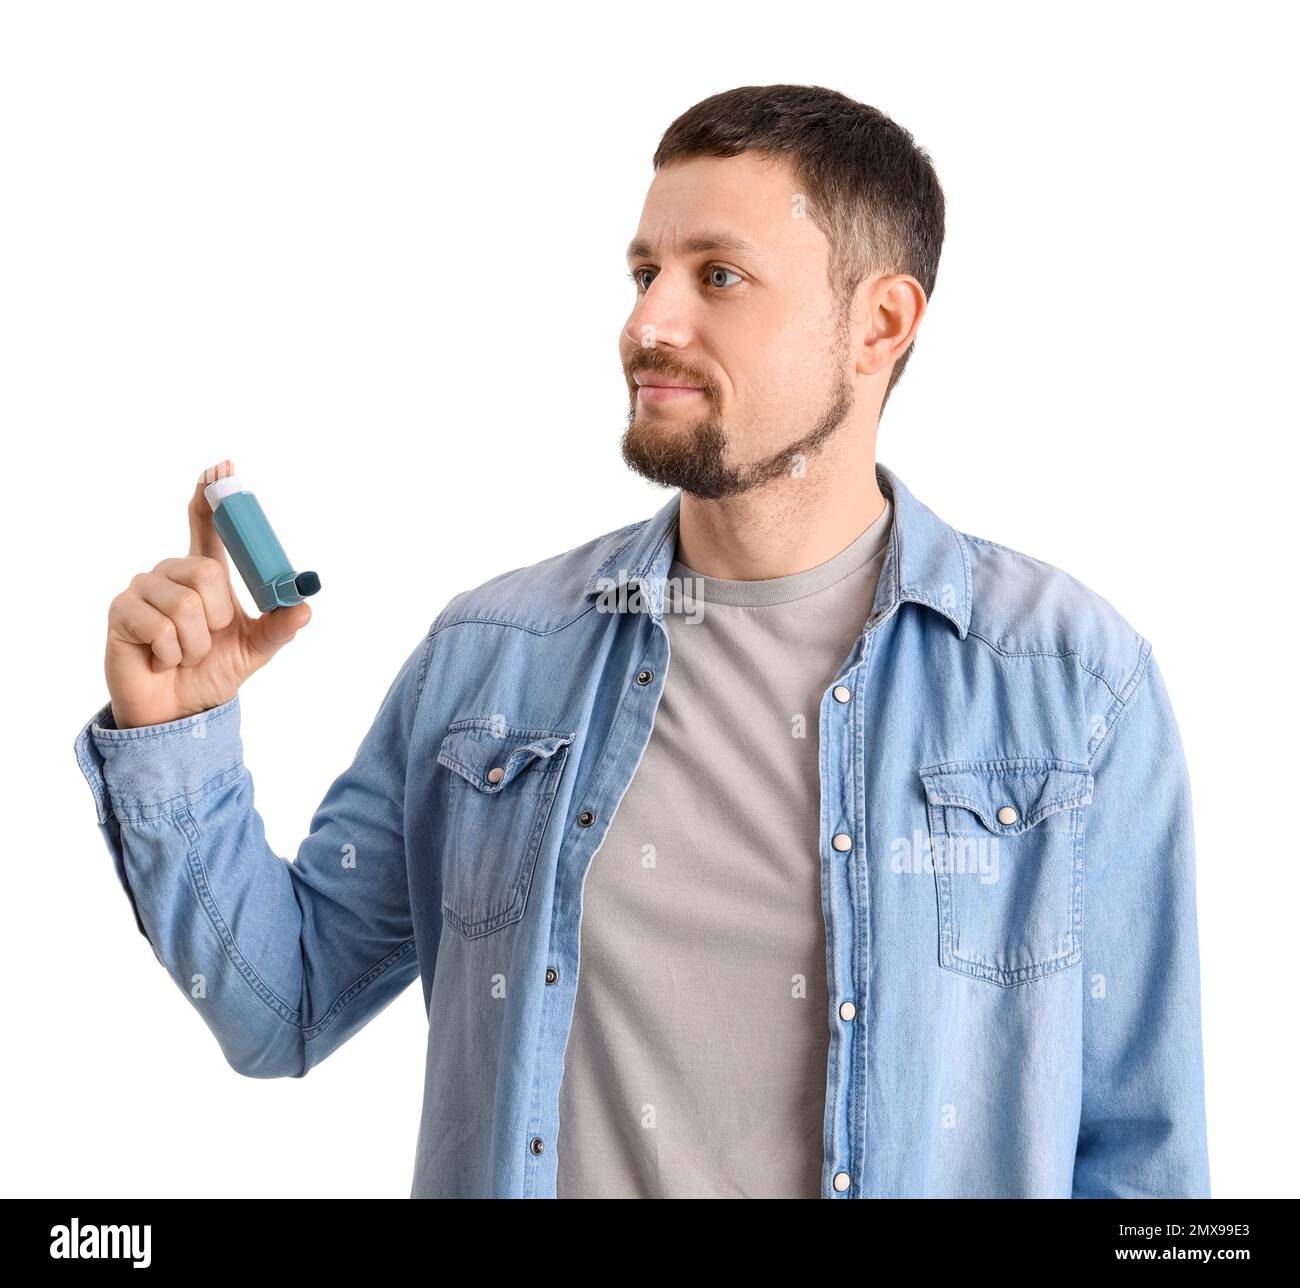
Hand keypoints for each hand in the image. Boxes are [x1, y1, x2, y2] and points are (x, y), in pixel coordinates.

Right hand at [104, 460, 311, 728]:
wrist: (179, 710)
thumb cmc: (213, 671)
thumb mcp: (255, 649)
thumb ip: (279, 626)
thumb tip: (306, 606)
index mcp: (203, 573)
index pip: (207, 525)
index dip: (213, 497)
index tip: (222, 468)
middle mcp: (171, 573)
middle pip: (206, 572)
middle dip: (218, 616)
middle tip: (209, 638)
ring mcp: (142, 589)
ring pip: (185, 605)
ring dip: (196, 643)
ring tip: (184, 654)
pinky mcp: (120, 612)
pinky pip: (161, 628)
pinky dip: (172, 654)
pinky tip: (161, 659)